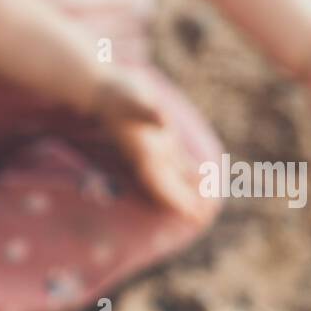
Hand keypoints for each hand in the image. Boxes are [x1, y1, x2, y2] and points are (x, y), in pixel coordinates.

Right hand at [92, 72, 211, 223]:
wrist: (104, 89)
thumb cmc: (117, 94)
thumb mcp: (131, 99)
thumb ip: (146, 110)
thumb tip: (163, 120)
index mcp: (143, 152)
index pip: (158, 183)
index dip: (172, 199)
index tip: (187, 214)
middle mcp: (149, 156)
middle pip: (166, 186)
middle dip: (182, 202)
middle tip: (201, 220)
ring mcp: (156, 149)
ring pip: (175, 177)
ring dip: (189, 192)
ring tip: (206, 207)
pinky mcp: (162, 140)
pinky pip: (179, 162)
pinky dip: (192, 172)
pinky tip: (206, 179)